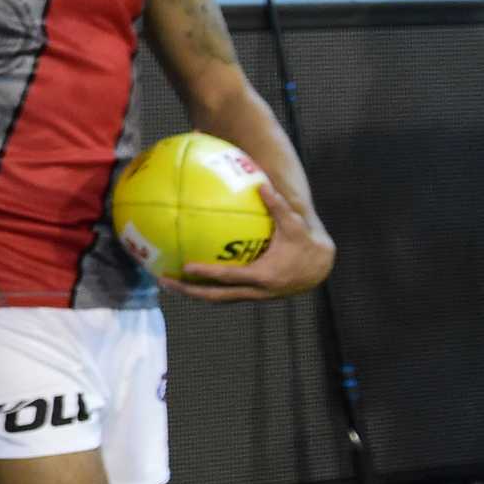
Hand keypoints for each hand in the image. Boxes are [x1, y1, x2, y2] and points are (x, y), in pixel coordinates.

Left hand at [176, 176, 335, 302]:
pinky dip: (207, 289)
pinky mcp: (252, 295)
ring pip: (218, 299)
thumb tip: (262, 184)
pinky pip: (225, 294)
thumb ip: (278, 206)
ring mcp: (253, 295)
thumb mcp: (294, 225)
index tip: (185, 267)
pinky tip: (190, 277)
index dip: (207, 273)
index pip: (228, 277)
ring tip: (169, 283)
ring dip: (194, 293)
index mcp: (263, 276)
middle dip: (188, 291)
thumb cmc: (306, 244)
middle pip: (215, 296)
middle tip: (163, 281)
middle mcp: (255, 291)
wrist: (320, 268)